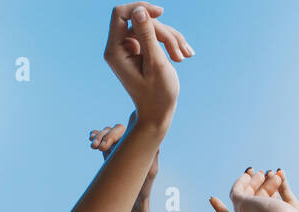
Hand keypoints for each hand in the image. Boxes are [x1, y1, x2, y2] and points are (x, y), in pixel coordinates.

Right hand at [90, 113, 159, 190]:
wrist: (134, 197)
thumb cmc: (145, 185)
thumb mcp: (151, 171)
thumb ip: (153, 155)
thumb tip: (152, 140)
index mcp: (138, 141)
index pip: (124, 131)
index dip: (112, 135)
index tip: (104, 148)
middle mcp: (129, 140)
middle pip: (114, 130)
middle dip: (103, 136)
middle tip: (95, 147)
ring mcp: (119, 145)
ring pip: (107, 133)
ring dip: (98, 136)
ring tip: (92, 146)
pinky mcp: (110, 151)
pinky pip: (102, 140)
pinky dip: (96, 137)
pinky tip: (91, 138)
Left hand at [104, 4, 189, 133]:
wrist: (158, 114)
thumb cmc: (157, 95)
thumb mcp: (155, 63)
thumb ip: (147, 35)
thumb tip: (139, 10)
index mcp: (115, 51)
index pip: (120, 14)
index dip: (140, 8)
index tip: (160, 13)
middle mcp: (118, 47)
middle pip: (141, 21)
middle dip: (163, 33)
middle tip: (179, 54)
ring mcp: (129, 48)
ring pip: (151, 27)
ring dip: (171, 39)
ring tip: (183, 57)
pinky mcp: (140, 50)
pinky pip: (155, 36)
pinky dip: (170, 43)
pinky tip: (183, 55)